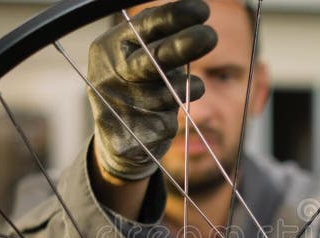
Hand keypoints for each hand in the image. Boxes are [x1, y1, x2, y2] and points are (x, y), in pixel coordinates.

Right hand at [88, 0, 216, 180]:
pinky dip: (174, 117)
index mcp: (108, 49)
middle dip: (184, 45)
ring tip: (182, 89)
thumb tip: (195, 16)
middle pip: (153, 57)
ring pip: (169, 92)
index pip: (143, 26)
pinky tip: (160, 118)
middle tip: (210, 35)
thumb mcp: (139, 59)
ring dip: (185, 88)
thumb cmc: (135, 90)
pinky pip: (168, 122)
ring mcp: (118, 107)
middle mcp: (109, 75)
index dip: (173, 16)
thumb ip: (160, 41)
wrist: (117, 142)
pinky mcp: (131, 136)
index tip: (201, 10)